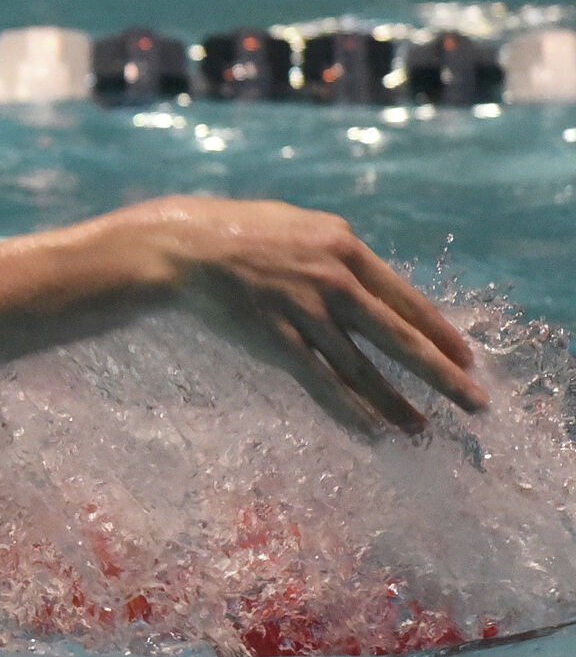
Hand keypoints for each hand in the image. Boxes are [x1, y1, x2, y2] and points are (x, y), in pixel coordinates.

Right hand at [114, 197, 487, 431]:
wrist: (183, 249)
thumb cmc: (237, 232)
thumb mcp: (300, 227)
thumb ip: (335, 252)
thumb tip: (362, 279)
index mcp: (345, 248)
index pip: (405, 299)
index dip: (439, 332)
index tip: (466, 357)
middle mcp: (334, 281)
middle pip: (398, 337)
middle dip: (442, 373)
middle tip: (475, 402)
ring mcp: (305, 313)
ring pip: (361, 368)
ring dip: (395, 402)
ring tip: (422, 429)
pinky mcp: (276, 339)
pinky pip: (320, 381)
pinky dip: (348, 408)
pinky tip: (371, 429)